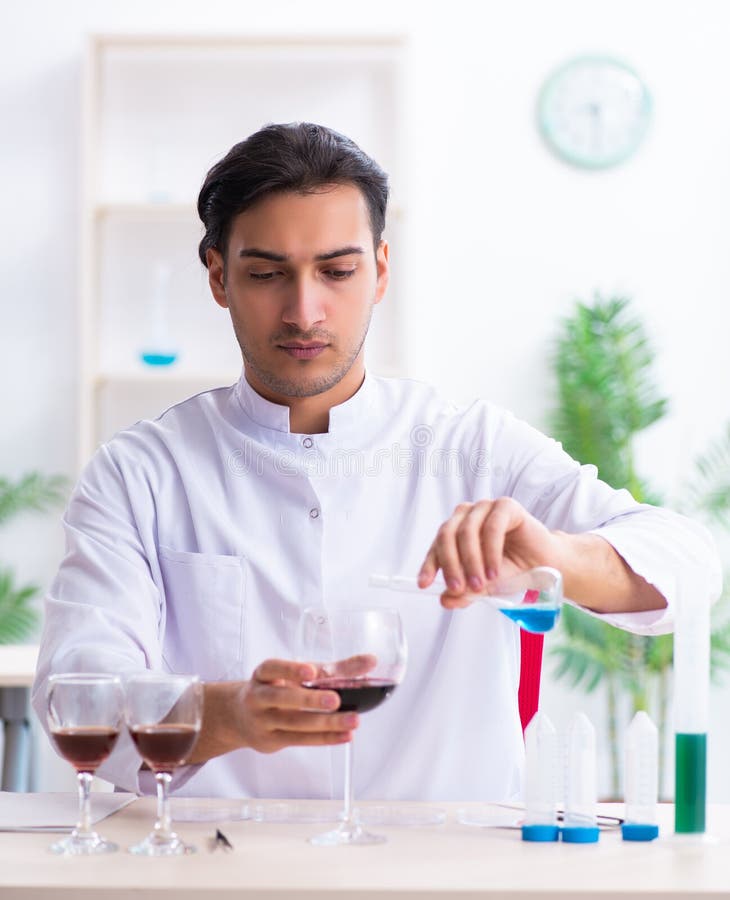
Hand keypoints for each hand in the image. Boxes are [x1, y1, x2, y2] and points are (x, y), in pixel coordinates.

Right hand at [232, 658, 358, 753]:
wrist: (241, 716)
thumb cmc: (279, 687)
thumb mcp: (299, 674)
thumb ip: (335, 668)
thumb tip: (371, 660)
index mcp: (264, 674)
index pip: (273, 668)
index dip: (290, 670)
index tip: (311, 671)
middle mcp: (258, 696)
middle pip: (283, 698)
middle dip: (310, 700)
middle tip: (335, 700)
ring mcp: (262, 721)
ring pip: (295, 723)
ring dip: (326, 724)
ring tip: (353, 720)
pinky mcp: (271, 741)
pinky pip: (300, 740)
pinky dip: (325, 738)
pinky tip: (345, 736)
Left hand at [417, 497, 556, 608]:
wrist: (545, 564)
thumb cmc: (511, 569)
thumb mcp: (484, 586)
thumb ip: (464, 592)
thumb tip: (445, 600)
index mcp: (456, 530)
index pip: (436, 546)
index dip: (429, 565)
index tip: (424, 584)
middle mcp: (467, 515)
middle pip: (447, 535)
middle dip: (451, 565)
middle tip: (458, 588)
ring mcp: (485, 508)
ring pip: (467, 531)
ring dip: (471, 560)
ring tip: (481, 584)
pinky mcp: (506, 506)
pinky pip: (491, 527)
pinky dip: (490, 551)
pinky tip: (494, 570)